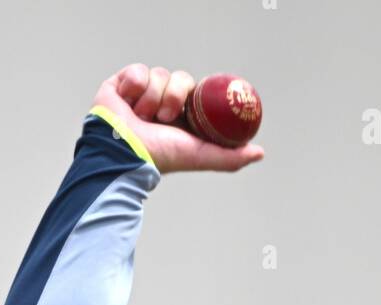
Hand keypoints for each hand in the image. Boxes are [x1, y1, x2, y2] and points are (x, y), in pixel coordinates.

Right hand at [91, 63, 265, 175]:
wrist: (123, 151)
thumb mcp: (200, 156)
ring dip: (153, 96)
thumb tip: (260, 152)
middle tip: (164, 117)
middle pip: (180, 79)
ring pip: (160, 74)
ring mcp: (141, 94)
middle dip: (174, 96)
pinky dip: (134, 86)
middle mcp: (161, 103)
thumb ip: (229, 157)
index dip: (195, 92)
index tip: (194, 102)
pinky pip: (138, 70)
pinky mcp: (121, 84)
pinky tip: (127, 104)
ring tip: (141, 117)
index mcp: (180, 116)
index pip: (194, 90)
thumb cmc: (159, 158)